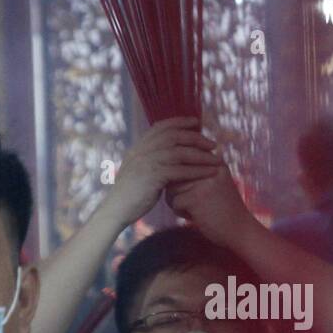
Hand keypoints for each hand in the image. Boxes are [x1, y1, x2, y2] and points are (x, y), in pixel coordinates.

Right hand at [97, 117, 220, 228]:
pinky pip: (180, 171)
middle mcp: (142, 150)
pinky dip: (197, 171)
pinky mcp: (152, 177)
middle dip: (196, 138)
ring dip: (201, 155)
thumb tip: (167, 154)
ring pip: (179, 152)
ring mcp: (146, 162)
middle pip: (174, 136)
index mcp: (138, 147)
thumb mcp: (138, 171)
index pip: (161, 126)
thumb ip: (150, 160)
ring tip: (217, 159)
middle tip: (213, 143)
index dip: (179, 122)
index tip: (196, 122)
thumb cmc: (129, 195)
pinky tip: (209, 173)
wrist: (116, 211)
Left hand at [163, 162, 256, 244]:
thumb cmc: (223, 209)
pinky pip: (173, 201)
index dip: (181, 179)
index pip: (183, 161)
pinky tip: (195, 217)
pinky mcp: (198, 198)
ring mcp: (204, 182)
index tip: (194, 193)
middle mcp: (210, 166)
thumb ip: (195, 172)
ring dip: (176, 201)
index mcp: (214, 160)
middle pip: (175, 173)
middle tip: (190, 203)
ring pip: (171, 187)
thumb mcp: (214, 183)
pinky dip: (180, 212)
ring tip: (192, 210)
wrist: (241, 231)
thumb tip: (165, 168)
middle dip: (176, 190)